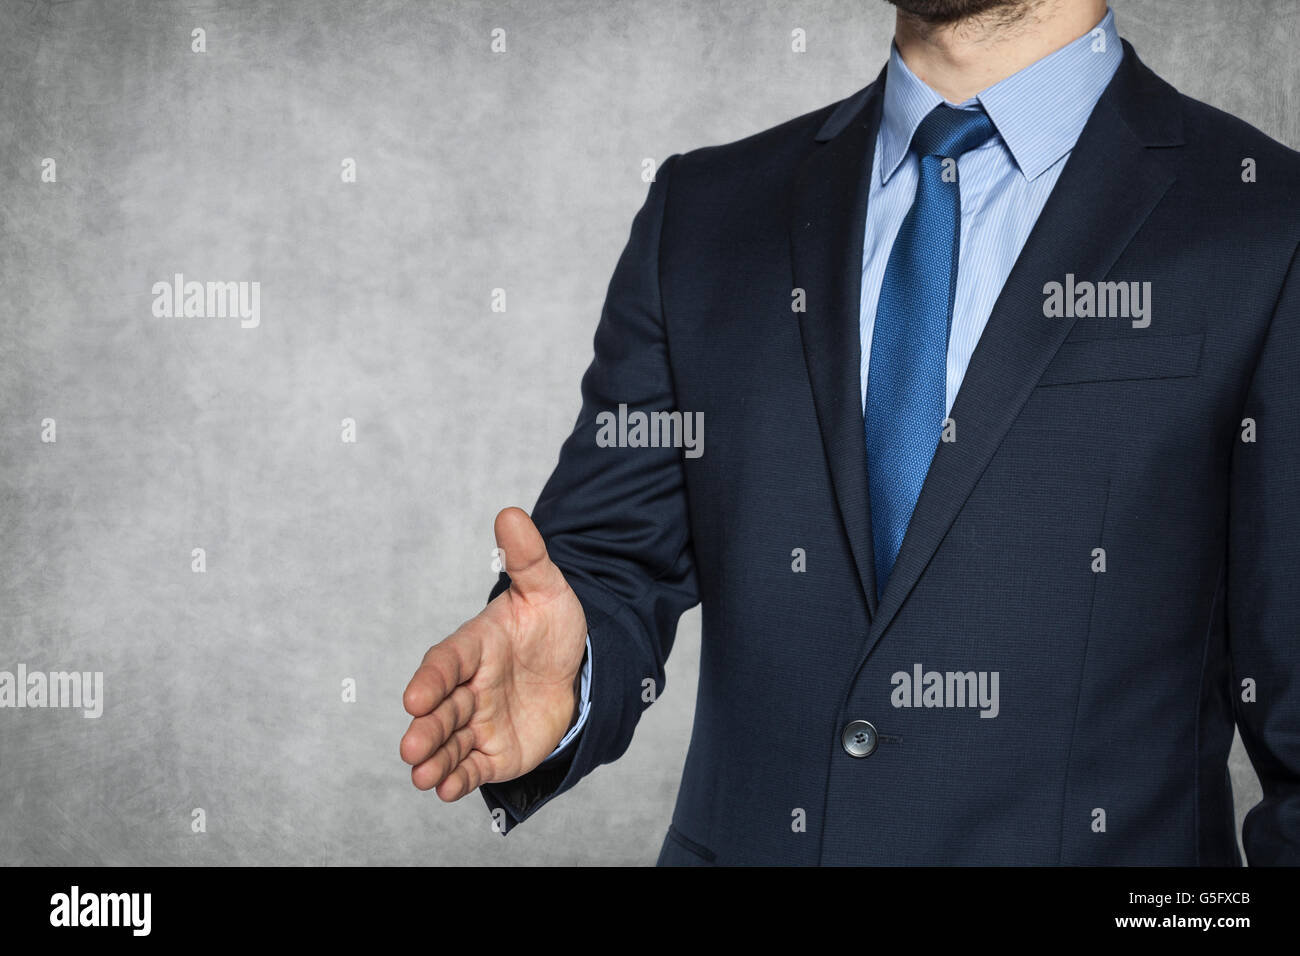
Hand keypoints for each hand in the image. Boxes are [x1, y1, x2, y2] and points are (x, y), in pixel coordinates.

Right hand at [400, 507, 587, 799]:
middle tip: (410, 747)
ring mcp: (480, 721)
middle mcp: (469, 688)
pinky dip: (458, 779)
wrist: (579, 667)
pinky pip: (474, 767)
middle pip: (442, 709)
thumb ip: (527, 558)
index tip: (414, 697)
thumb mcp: (547, 589)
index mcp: (474, 648)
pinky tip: (446, 789)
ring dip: (435, 758)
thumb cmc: (551, 627)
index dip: (431, 679)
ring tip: (422, 775)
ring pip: (451, 742)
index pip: (446, 663)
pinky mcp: (495, 751)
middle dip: (426, 728)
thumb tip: (511, 513)